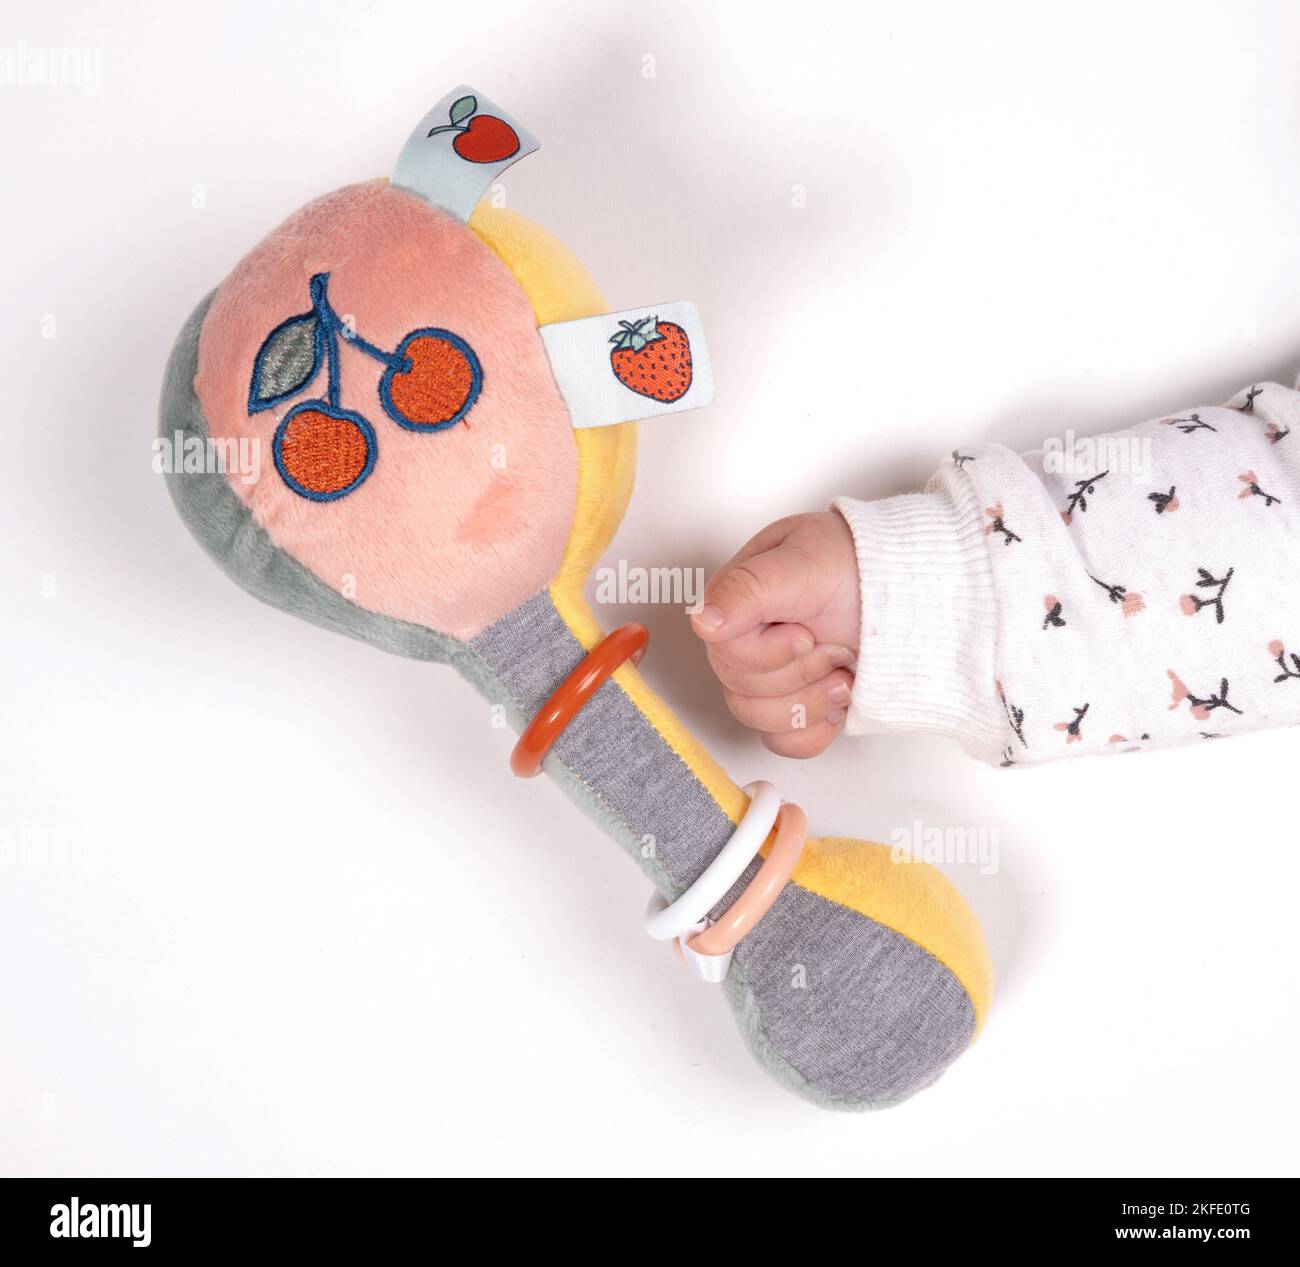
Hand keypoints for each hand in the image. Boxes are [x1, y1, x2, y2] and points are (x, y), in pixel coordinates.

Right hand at [690, 512, 860, 757]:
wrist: (910, 589)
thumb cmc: (861, 564)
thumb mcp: (804, 566)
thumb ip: (748, 590)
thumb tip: (704, 622)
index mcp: (735, 602)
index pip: (724, 653)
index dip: (769, 653)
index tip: (807, 633)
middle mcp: (745, 640)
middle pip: (741, 691)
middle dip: (799, 676)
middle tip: (835, 649)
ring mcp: (769, 675)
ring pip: (759, 720)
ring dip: (811, 704)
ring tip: (845, 676)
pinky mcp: (794, 704)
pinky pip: (781, 741)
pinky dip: (813, 730)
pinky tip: (838, 704)